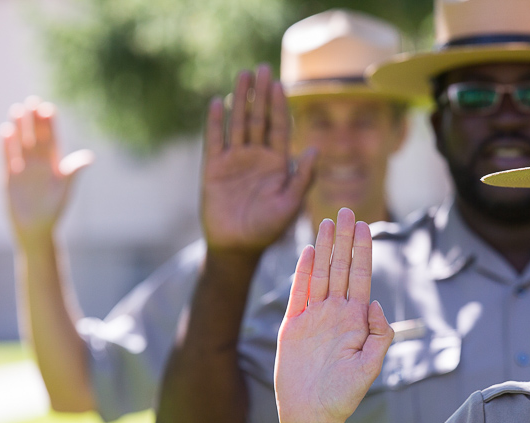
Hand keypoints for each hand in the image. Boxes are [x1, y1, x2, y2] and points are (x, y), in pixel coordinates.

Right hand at [0, 97, 92, 244]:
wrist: (37, 227)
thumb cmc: (54, 207)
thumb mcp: (65, 188)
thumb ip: (73, 172)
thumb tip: (88, 157)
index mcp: (54, 164)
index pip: (52, 140)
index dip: (49, 125)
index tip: (48, 108)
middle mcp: (38, 163)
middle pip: (35, 137)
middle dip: (34, 120)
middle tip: (32, 101)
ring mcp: (23, 168)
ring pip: (20, 144)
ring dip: (19, 128)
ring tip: (17, 110)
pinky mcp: (9, 177)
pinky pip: (7, 158)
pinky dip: (6, 146)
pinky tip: (6, 131)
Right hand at [201, 64, 313, 251]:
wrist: (237, 247)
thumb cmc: (268, 228)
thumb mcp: (291, 203)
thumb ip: (303, 177)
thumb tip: (314, 148)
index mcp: (277, 163)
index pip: (279, 127)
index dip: (279, 106)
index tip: (280, 83)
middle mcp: (257, 157)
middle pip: (259, 118)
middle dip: (260, 94)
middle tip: (262, 68)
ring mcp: (235, 160)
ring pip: (238, 123)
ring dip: (240, 100)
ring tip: (242, 76)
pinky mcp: (214, 168)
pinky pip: (215, 141)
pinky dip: (216, 123)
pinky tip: (217, 103)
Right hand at [275, 208, 393, 422]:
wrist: (312, 413)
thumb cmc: (344, 394)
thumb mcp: (371, 365)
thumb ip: (379, 334)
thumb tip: (377, 304)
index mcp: (356, 319)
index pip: (361, 276)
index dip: (363, 250)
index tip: (365, 225)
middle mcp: (336, 312)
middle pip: (341, 267)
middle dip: (345, 239)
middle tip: (347, 210)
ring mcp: (314, 316)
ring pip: (321, 273)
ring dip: (325, 247)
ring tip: (328, 221)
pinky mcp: (294, 325)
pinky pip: (299, 292)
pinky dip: (303, 272)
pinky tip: (309, 252)